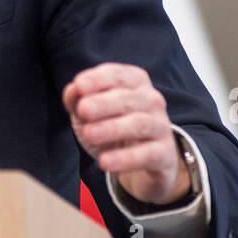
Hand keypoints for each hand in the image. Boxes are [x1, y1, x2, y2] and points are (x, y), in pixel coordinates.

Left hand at [62, 63, 190, 206]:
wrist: (143, 161)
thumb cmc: (112, 128)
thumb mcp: (90, 113)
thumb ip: (78, 100)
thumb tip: (73, 89)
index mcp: (134, 82)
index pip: (117, 75)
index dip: (98, 79)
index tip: (79, 86)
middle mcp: (151, 100)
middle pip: (128, 99)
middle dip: (103, 103)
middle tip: (83, 110)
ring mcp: (161, 126)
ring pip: (139, 124)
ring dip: (112, 128)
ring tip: (89, 135)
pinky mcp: (165, 154)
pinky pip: (147, 154)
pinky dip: (125, 158)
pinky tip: (105, 162)